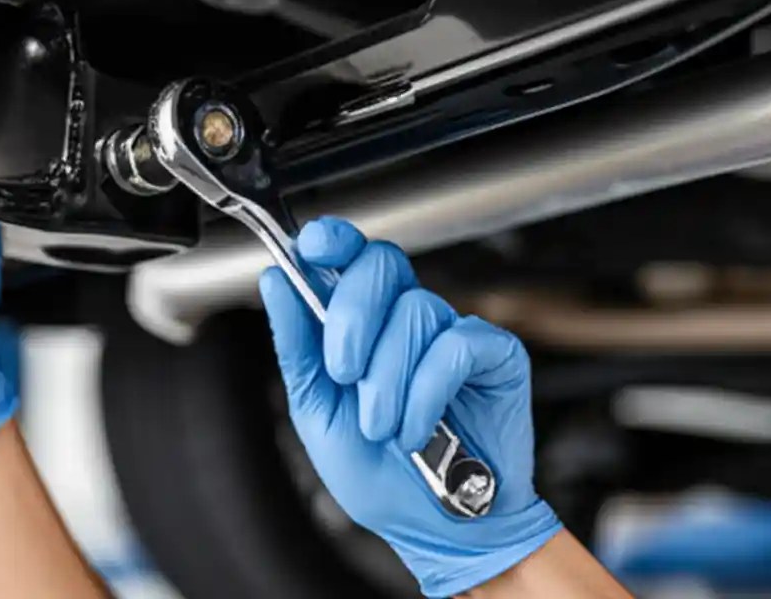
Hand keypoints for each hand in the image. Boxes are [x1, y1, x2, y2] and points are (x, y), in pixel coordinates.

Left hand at [258, 217, 560, 597]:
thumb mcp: (317, 411)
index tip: (312, 249)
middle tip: (343, 374)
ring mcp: (453, 333)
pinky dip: (427, 391)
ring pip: (416, 310)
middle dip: (350, 318)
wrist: (434, 530)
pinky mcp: (495, 356)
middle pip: (381, 264)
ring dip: (387, 379)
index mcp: (363, 324)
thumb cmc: (380, 474)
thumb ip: (297, 346)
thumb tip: (276, 281)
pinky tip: (418, 429)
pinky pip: (457, 345)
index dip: (332, 239)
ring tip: (383, 427)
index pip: (350, 254)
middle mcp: (407, 319)